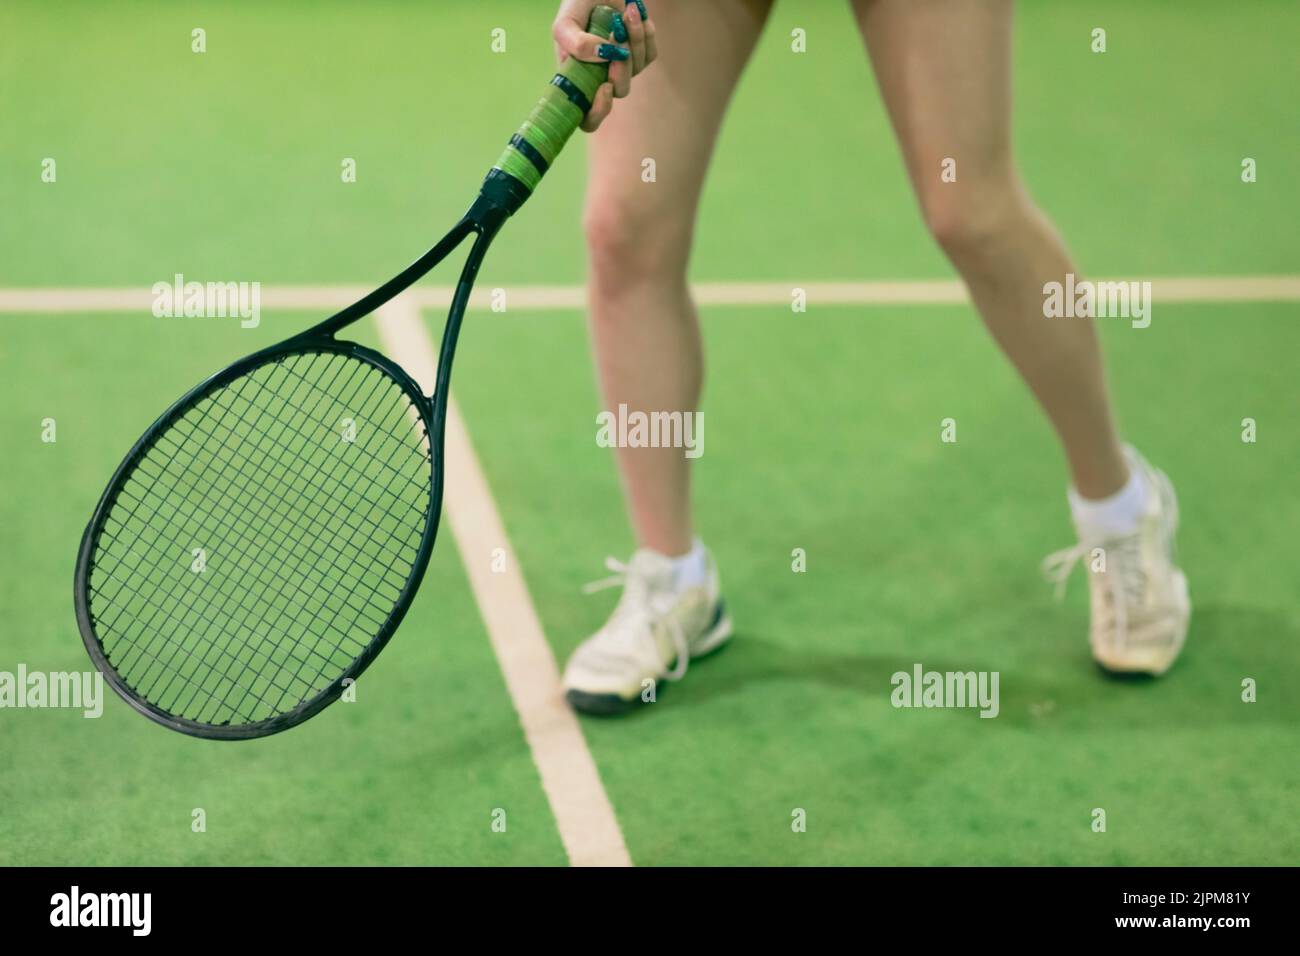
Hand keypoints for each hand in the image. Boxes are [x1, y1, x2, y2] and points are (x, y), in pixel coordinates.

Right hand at [552, 0, 658, 131]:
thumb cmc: (577, 6)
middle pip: (619, 91)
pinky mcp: (640, 55)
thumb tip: (603, 57)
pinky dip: (645, 33)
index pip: (588, 117)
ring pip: (636, 70)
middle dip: (622, 66)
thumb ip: (575, 44)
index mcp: (578, 80)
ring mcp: (623, 68)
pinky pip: (650, 54)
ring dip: (634, 39)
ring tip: (626, 12)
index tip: (604, 87)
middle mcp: (600, 78)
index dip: (598, 112)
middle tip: (618, 36)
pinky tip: (634, 15)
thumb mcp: (565, 24)